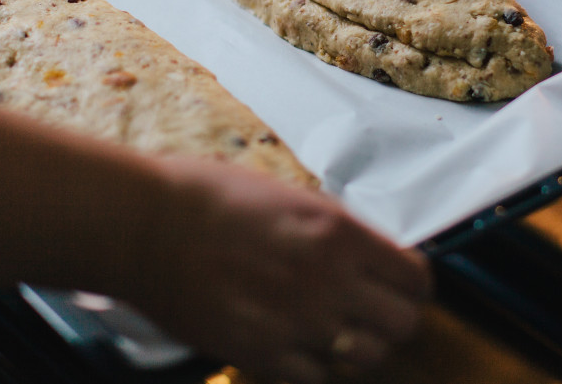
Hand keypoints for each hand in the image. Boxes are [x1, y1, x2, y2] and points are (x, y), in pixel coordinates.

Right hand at [130, 157, 431, 383]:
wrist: (146, 225)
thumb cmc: (209, 197)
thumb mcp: (290, 196)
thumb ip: (335, 230)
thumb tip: (366, 254)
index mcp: (339, 233)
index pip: (415, 278)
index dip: (410, 285)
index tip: (398, 287)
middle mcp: (329, 281)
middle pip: (403, 324)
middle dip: (390, 319)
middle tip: (367, 313)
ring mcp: (297, 323)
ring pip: (365, 358)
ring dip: (353, 347)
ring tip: (329, 331)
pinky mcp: (261, 354)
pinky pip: (314, 379)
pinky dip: (310, 368)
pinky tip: (292, 346)